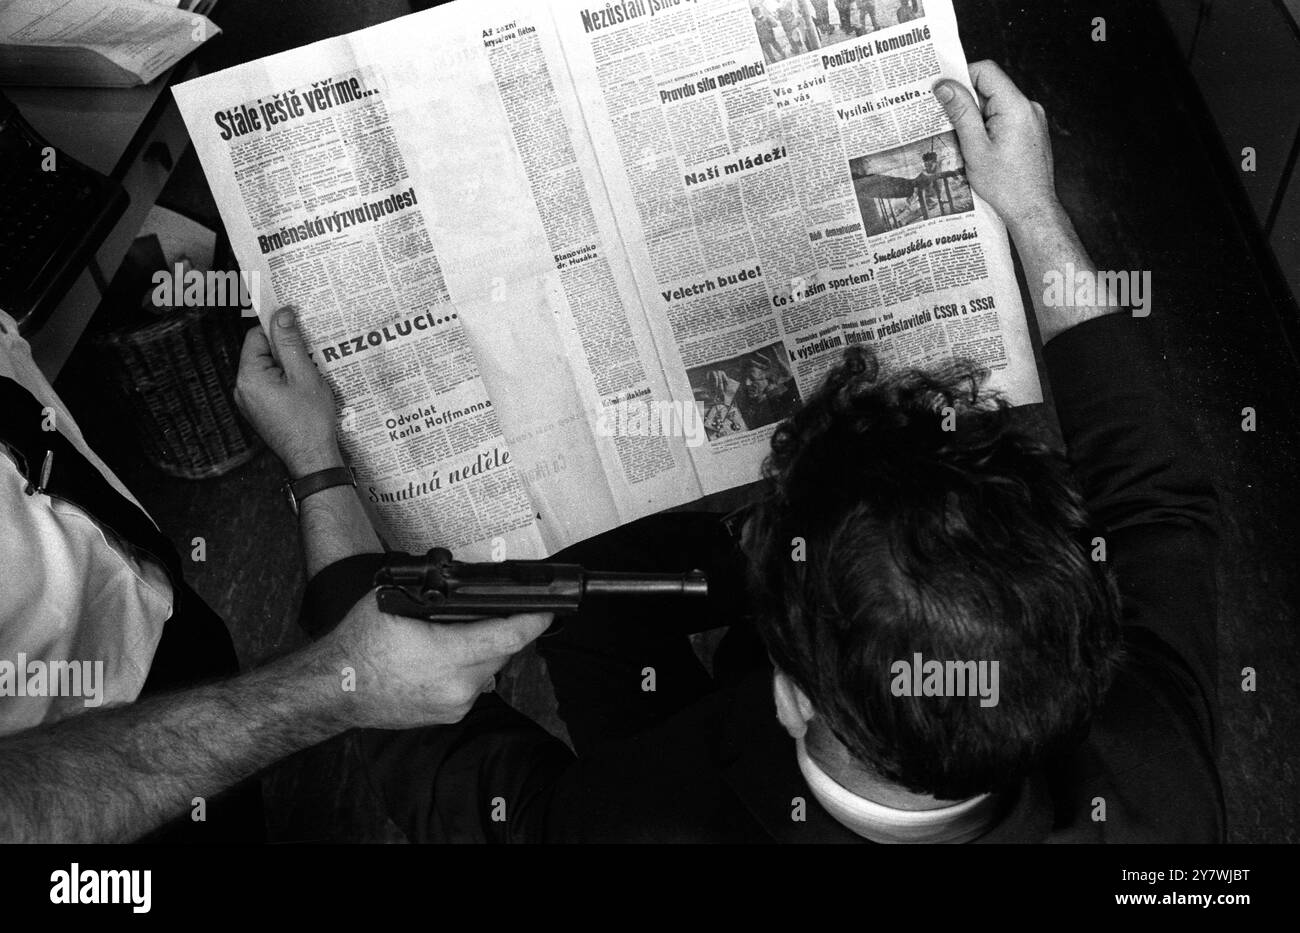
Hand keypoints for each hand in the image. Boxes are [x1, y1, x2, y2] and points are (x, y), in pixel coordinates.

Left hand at [234, 307, 341, 476]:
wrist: (313, 459)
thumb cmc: (310, 420)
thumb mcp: (304, 375)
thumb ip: (290, 342)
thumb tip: (281, 314)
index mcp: (249, 377)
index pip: (256, 336)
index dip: (278, 330)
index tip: (299, 329)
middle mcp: (243, 389)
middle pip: (261, 353)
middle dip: (285, 350)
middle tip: (310, 354)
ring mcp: (250, 403)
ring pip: (267, 370)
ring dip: (288, 367)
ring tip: (310, 374)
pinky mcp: (260, 412)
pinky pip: (270, 387)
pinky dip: (286, 383)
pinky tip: (305, 389)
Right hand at [311, 594, 552, 728]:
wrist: (335, 690)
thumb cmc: (359, 643)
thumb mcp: (395, 600)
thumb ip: (432, 590)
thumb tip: (465, 578)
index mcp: (446, 655)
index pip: (508, 636)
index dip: (534, 620)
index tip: (548, 608)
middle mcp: (457, 685)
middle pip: (504, 652)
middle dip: (508, 629)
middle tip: (504, 608)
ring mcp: (455, 705)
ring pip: (492, 669)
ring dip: (488, 648)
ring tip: (470, 628)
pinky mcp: (450, 715)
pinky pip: (475, 684)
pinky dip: (472, 666)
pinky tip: (454, 652)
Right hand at [932, 61, 1060, 232]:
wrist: (1032, 210)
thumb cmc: (1006, 186)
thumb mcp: (975, 148)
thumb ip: (961, 113)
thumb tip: (945, 86)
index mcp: (1015, 106)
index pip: (986, 71)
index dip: (961, 77)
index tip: (942, 93)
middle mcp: (1028, 107)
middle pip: (990, 87)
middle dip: (966, 102)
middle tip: (947, 122)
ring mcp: (1033, 119)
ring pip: (996, 104)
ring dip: (976, 117)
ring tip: (964, 142)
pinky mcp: (1032, 131)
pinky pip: (1006, 117)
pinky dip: (989, 126)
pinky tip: (979, 148)